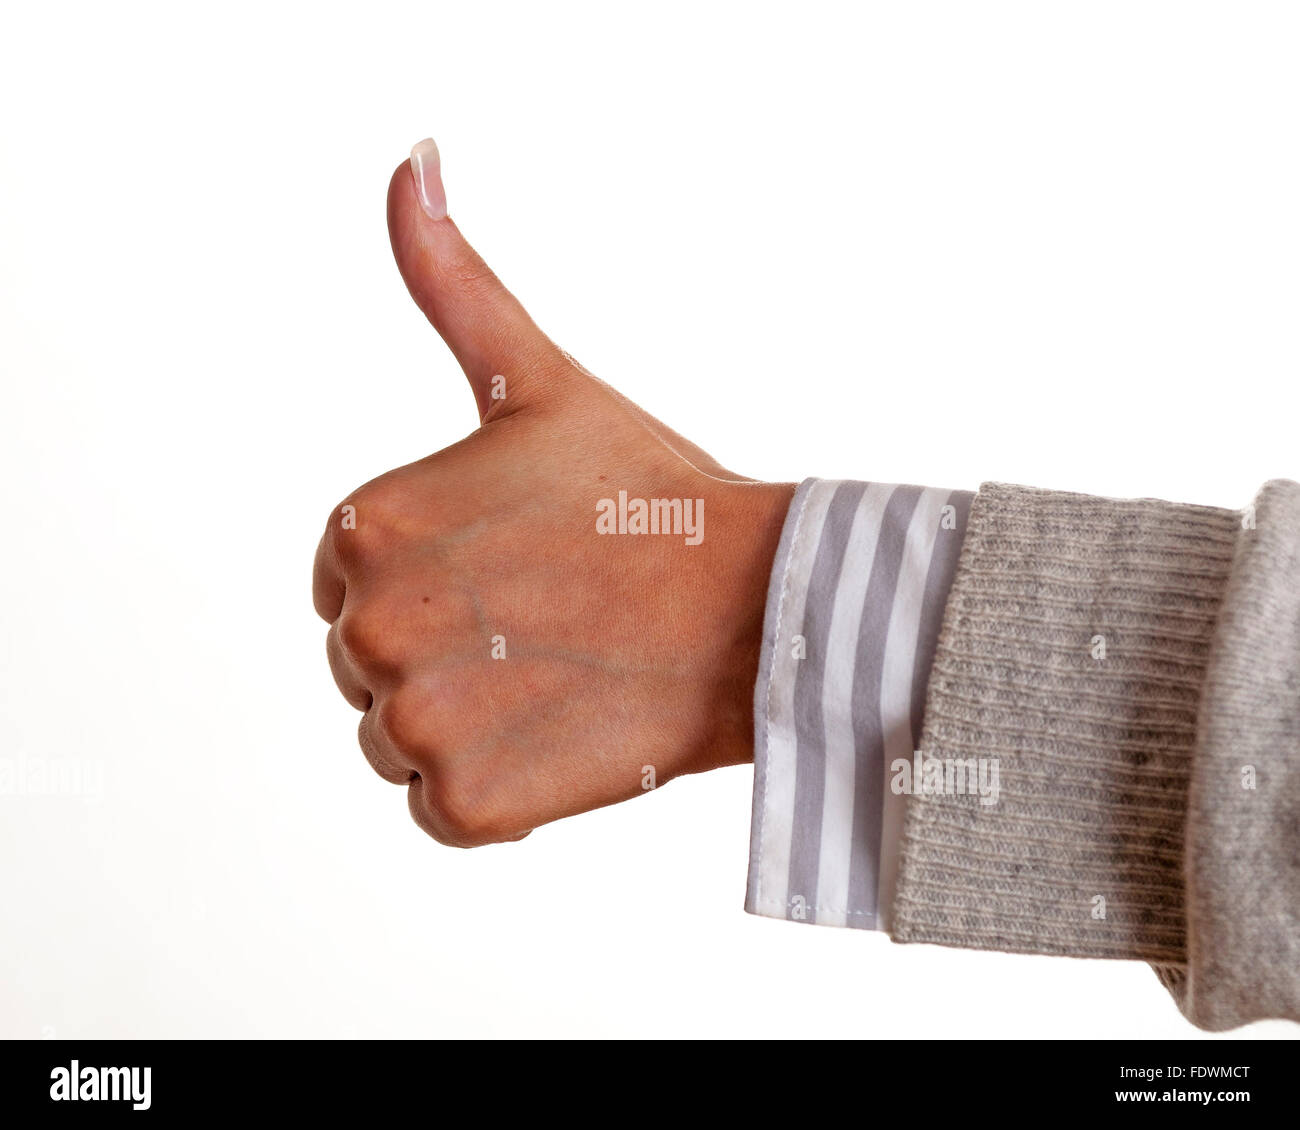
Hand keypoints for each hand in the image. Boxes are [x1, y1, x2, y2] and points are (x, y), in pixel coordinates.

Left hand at [313, 140, 792, 846]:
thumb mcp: (537, 379)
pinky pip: (440, 806)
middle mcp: (370, 628)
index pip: (349, 581)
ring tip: (559, 673)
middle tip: (548, 618)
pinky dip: (497, 788)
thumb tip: (412, 161)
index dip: (435, 578)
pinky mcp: (469, 803)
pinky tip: (563, 733)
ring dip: (471, 719)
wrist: (758, 609)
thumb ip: (450, 281)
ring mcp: (420, 723)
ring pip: (399, 739)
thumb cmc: (651, 493)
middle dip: (449, 649)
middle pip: (369, 665)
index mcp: (365, 528)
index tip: (512, 565)